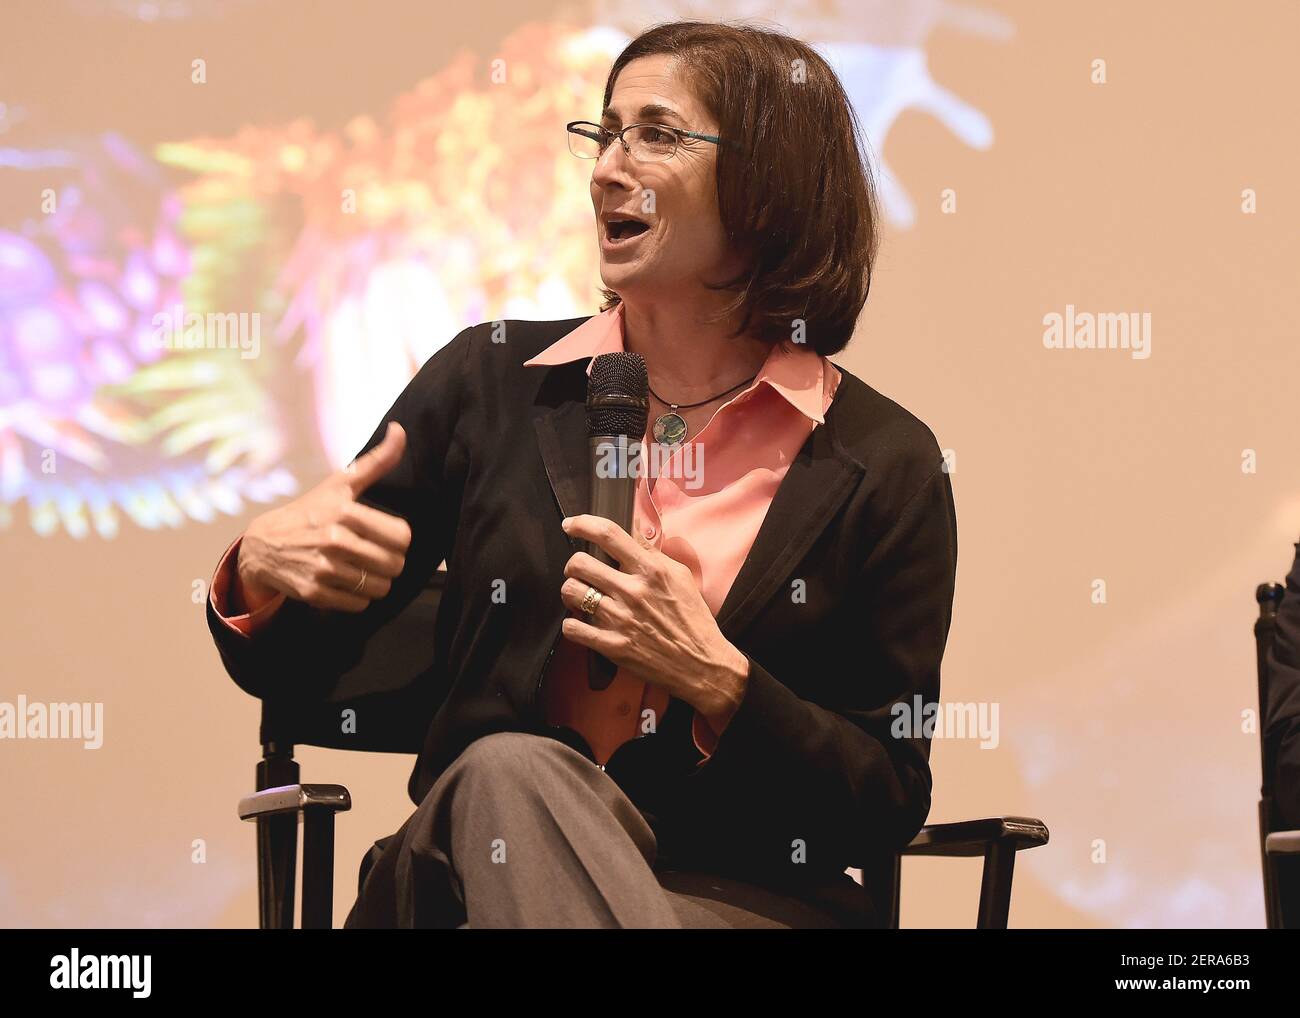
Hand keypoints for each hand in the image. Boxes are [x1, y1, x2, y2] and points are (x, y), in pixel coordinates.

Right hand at [236, 422, 413, 611]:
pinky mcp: (314, 592)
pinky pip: (359, 605)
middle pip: (394, 565)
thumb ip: (376, 462)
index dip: (400, 540)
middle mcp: (334, 540)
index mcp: (345, 512)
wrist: (262, 545)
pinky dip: (359, 598)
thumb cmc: (309, 511)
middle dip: (390, 563)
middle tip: (376, 556)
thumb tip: (400, 430)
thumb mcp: (340, 484)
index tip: (388, 537)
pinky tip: (347, 583)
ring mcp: (323, 568)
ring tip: (363, 570)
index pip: (402, 537)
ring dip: (377, 582)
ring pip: (380, 587)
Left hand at [558, 514, 749, 721]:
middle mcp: (632, 591)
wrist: (701, 664)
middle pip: (580, 563)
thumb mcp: (680, 577)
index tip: (571, 525)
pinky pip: (572, 628)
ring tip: (580, 596)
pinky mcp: (613, 646)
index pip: (608, 535)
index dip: (582, 524)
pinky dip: (572, 624)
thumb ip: (652, 554)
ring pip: (571, 592)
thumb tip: (632, 530)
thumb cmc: (692, 619)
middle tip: (580, 571)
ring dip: (571, 591)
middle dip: (574, 564)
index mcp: (651, 570)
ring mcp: (620, 619)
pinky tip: (582, 623)